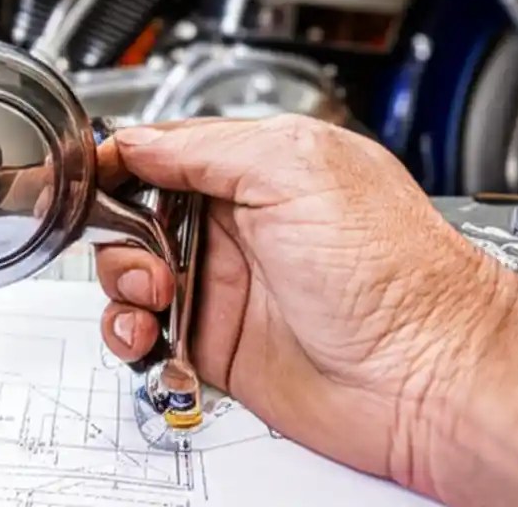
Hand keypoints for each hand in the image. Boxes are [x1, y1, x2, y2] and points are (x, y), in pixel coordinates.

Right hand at [95, 115, 511, 495]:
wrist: (428, 377)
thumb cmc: (395, 272)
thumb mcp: (295, 169)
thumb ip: (206, 147)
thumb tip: (139, 140)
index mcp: (261, 169)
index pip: (166, 151)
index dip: (120, 163)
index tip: (88, 178)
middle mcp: (240, 225)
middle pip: (136, 214)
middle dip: (119, 231)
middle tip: (144, 254)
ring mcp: (226, 285)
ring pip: (133, 275)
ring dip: (122, 285)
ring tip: (153, 297)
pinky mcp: (217, 343)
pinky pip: (148, 333)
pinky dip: (131, 334)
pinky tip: (149, 335)